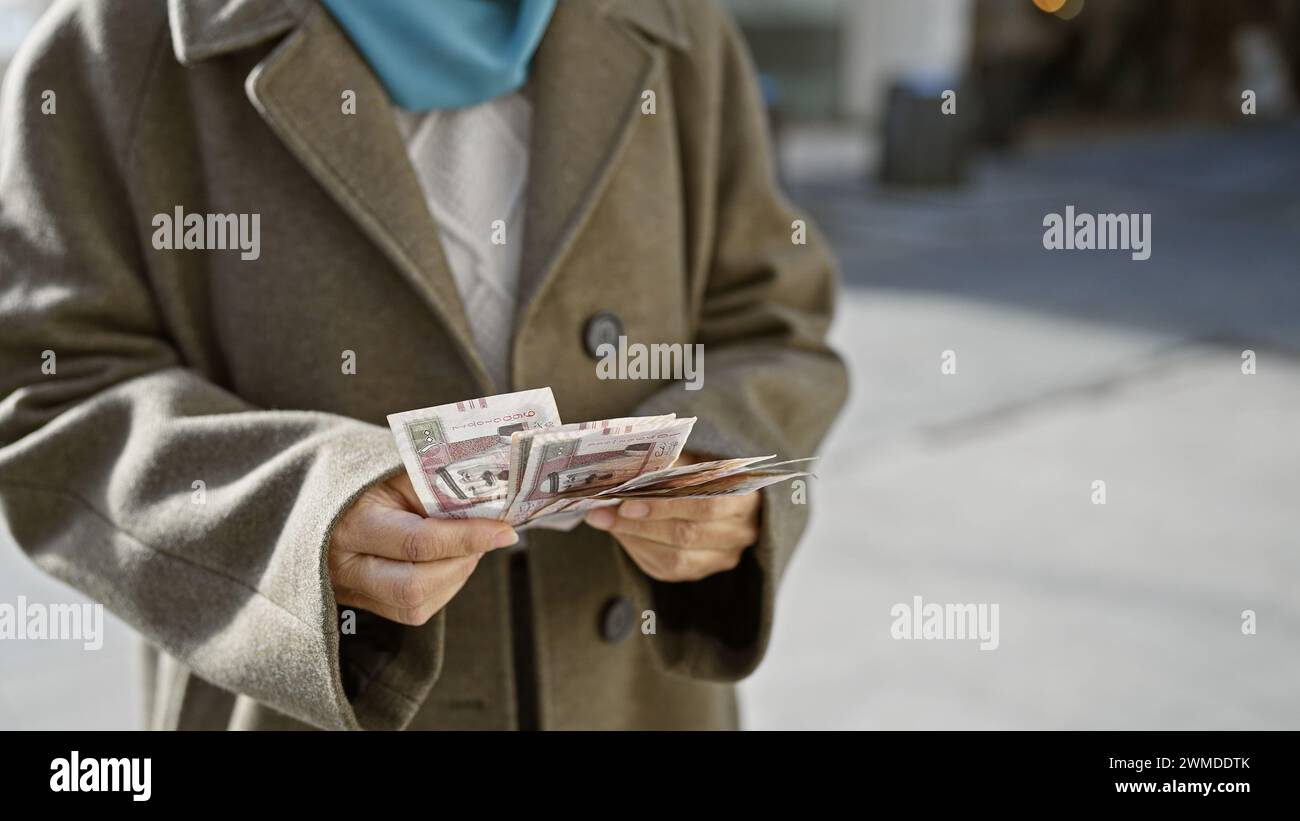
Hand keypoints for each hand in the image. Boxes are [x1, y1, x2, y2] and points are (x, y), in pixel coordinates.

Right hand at [329, 472, 517, 624]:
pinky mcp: (362, 605)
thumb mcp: (396, 473)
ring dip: (456, 576)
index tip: (505, 530)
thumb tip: (491, 507)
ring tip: (467, 545)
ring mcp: (351, 591)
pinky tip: (447, 561)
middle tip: (487, 537)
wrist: (319, 499)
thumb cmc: (368, 480)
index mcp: (351, 524)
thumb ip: (437, 490)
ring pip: (416, 605)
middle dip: (463, 563)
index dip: (468, 538)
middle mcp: (345, 566)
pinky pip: (412, 611)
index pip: (418, 542)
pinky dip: (443, 587)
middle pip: (416, 586)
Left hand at [584, 454, 760, 581]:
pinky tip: (621, 533)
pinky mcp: (702, 570)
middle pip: (687, 535)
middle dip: (639, 523)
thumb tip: (629, 471)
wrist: (719, 493)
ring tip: (603, 520)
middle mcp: (742, 531)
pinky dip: (638, 551)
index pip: (707, 504)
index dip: (666, 505)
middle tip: (601, 511)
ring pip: (675, 558)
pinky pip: (667, 569)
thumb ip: (672, 464)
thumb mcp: (695, 457)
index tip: (627, 500)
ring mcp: (724, 556)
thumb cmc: (704, 470)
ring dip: (633, 538)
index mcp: (745, 495)